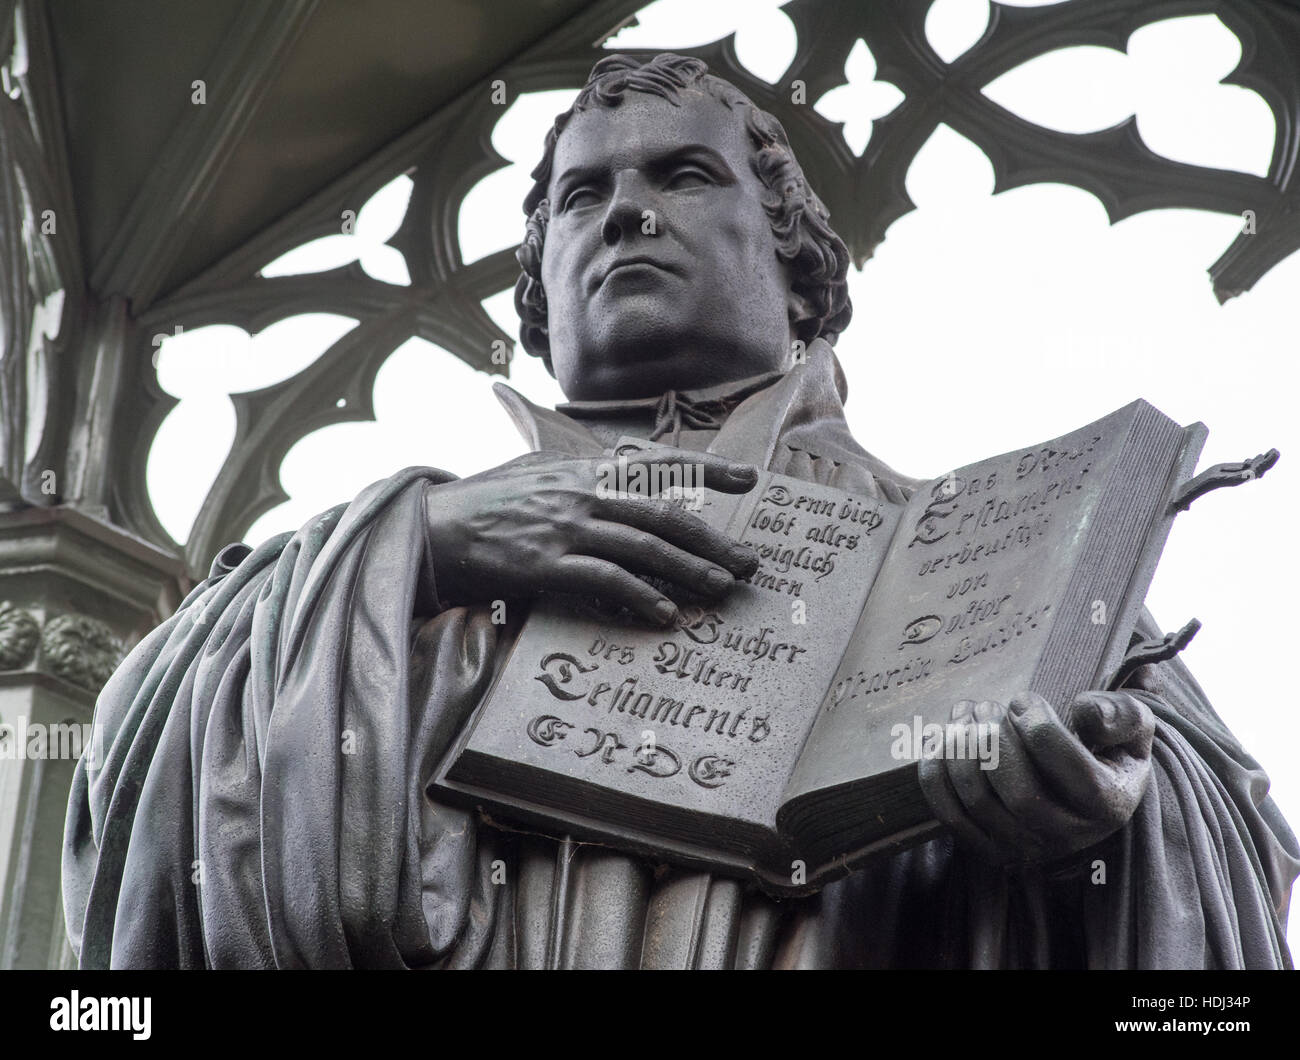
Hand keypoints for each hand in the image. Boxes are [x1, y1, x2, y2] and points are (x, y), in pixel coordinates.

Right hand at [423, 447, 759, 624]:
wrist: (427, 528)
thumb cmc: (483, 503)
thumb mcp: (535, 471)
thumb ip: (580, 472)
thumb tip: (622, 472)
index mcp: (582, 468)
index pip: (658, 464)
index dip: (708, 468)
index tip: (750, 477)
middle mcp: (580, 492)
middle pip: (662, 514)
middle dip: (711, 539)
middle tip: (747, 563)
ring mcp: (563, 528)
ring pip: (643, 548)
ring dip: (689, 570)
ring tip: (721, 589)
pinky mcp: (544, 564)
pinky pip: (604, 581)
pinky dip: (639, 597)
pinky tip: (665, 614)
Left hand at [917, 690, 1154, 865]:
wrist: (1082, 791)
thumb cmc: (1105, 750)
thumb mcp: (1132, 727)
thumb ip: (1123, 713)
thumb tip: (1088, 713)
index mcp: (1109, 805)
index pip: (1073, 772)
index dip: (1040, 727)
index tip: (1023, 699)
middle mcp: (1067, 837)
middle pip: (1021, 794)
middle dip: (995, 739)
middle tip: (988, 705)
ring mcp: (1023, 848)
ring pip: (980, 800)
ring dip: (962, 746)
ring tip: (966, 712)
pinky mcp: (985, 847)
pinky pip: (947, 812)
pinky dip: (936, 771)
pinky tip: (944, 737)